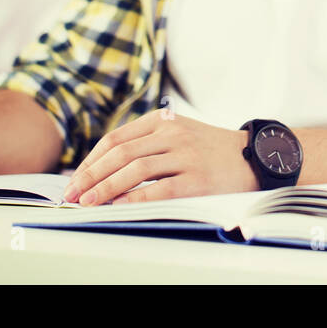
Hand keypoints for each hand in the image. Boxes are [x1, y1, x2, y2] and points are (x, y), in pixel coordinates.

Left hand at [62, 110, 257, 205]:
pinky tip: (118, 207)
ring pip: (135, 170)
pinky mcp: (197, 179)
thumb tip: (99, 170)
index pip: (115, 139)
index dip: (90, 161)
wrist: (253, 158)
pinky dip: (134, 199)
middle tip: (72, 195)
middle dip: (91, 176)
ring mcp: (187, 156)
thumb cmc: (208, 150)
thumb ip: (145, 143)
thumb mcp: (178, 133)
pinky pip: (158, 190)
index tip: (75, 180)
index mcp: (163, 120)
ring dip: (105, 188)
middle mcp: (174, 134)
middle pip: (121, 154)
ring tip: (88, 203)